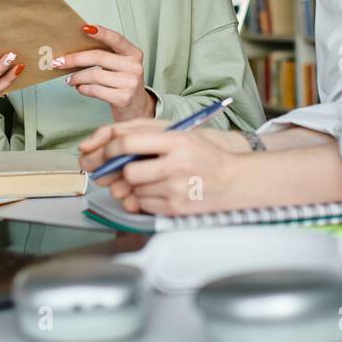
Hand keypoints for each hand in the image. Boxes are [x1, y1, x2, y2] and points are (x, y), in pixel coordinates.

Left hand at [53, 24, 156, 120]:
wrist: (137, 107)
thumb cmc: (123, 83)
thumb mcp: (121, 66)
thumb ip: (106, 56)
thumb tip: (75, 50)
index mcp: (134, 54)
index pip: (116, 39)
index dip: (101, 33)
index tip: (84, 28)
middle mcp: (134, 67)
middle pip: (98, 57)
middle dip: (75, 59)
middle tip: (59, 61)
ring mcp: (130, 83)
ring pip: (94, 75)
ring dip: (76, 77)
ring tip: (70, 79)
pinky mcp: (123, 98)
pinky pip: (94, 90)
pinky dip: (83, 88)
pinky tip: (80, 88)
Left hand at [78, 117, 248, 214]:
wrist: (234, 180)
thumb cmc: (204, 155)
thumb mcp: (181, 134)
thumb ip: (146, 132)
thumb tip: (111, 142)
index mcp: (177, 140)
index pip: (128, 142)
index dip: (110, 149)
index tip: (107, 152)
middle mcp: (177, 164)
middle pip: (128, 171)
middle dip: (122, 172)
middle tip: (125, 169)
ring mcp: (177, 188)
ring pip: (134, 190)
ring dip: (135, 186)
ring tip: (152, 179)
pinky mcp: (176, 208)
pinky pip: (144, 205)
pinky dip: (145, 199)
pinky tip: (160, 191)